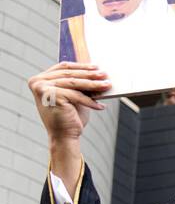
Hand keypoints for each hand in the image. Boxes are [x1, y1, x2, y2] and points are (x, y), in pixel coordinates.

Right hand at [29, 62, 108, 182]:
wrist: (64, 137)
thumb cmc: (70, 116)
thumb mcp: (73, 96)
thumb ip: (77, 83)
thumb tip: (95, 71)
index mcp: (40, 79)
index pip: (63, 67)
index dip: (81, 66)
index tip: (96, 66)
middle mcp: (38, 82)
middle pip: (70, 75)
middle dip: (90, 74)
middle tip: (105, 74)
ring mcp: (42, 88)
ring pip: (74, 83)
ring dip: (93, 84)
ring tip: (107, 85)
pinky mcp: (51, 96)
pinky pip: (76, 95)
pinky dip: (90, 101)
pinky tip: (101, 106)